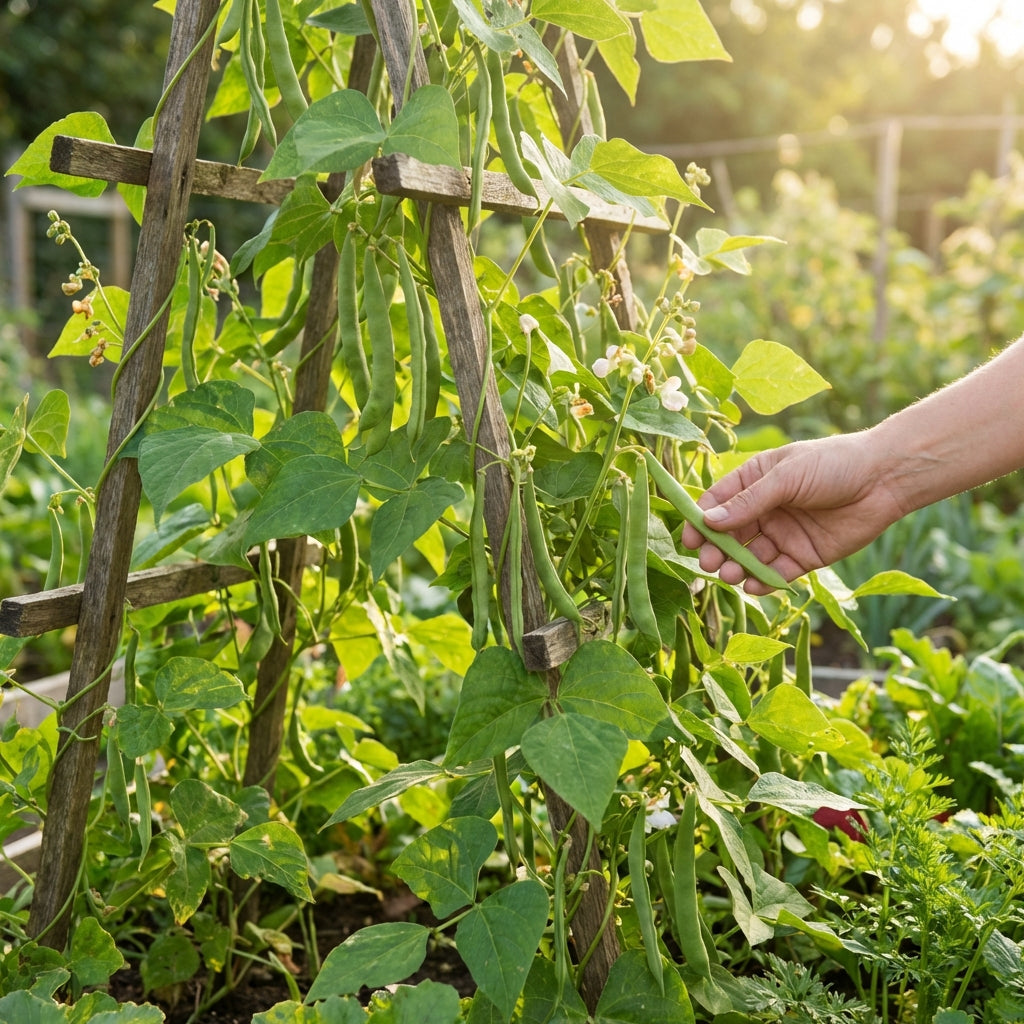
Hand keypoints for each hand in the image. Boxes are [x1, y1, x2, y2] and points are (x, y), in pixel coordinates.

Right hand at [682, 433, 905, 593]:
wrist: (884, 479)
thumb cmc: (833, 464)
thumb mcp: (786, 477)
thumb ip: (749, 501)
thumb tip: (709, 521)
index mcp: (755, 481)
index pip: (718, 503)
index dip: (700, 520)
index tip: (689, 538)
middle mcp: (765, 509)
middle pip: (729, 534)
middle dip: (717, 549)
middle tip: (709, 562)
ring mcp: (783, 534)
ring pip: (750, 556)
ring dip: (737, 566)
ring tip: (731, 574)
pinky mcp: (803, 556)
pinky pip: (776, 572)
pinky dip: (763, 580)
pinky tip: (755, 583)